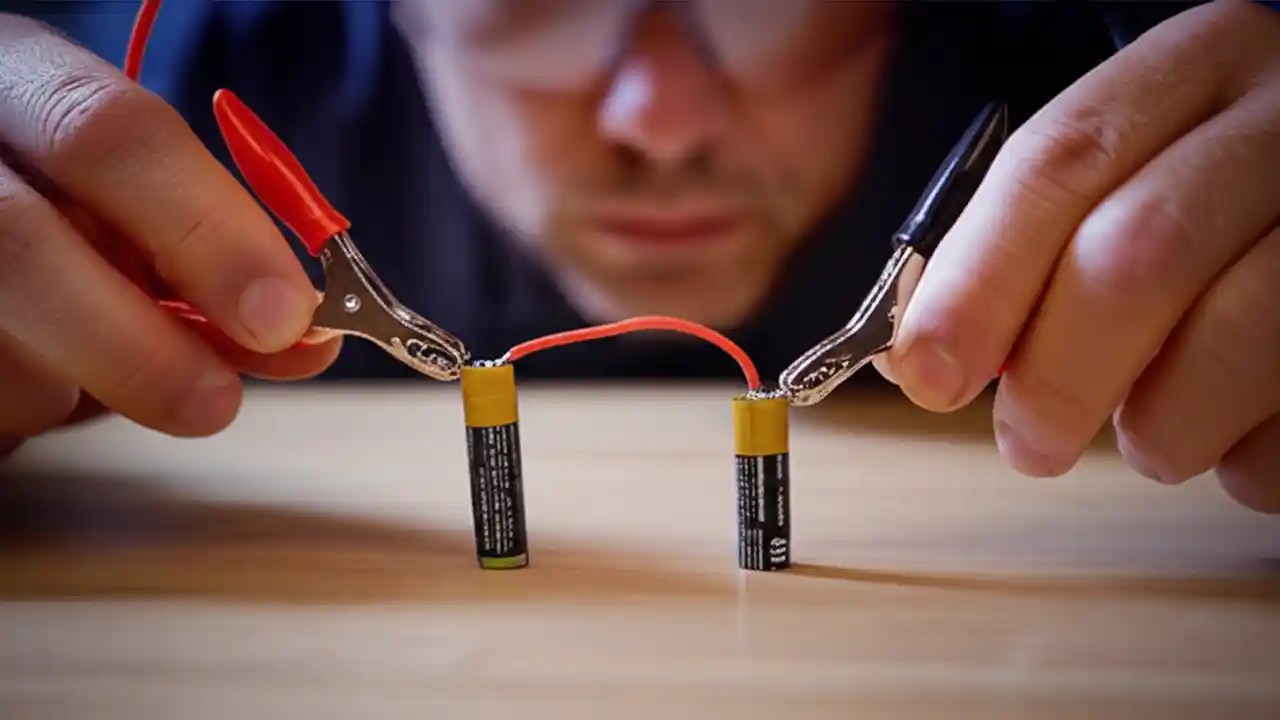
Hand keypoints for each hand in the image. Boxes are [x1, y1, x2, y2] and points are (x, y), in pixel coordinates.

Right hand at [0, 15, 339, 456]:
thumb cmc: (78, 220)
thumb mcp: (142, 214)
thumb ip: (215, 264)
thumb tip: (306, 340)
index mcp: (25, 85)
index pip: (112, 134)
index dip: (207, 230)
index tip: (283, 317)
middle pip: (21, 243)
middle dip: (139, 343)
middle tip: (216, 402)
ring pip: (4, 341)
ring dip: (83, 381)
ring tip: (104, 365)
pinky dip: (40, 405)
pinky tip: (47, 371)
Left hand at [878, 0, 1279, 510]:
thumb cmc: (1206, 223)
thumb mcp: (1123, 184)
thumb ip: (1022, 248)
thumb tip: (924, 356)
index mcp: (1194, 67)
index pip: (1058, 162)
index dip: (977, 282)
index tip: (927, 373)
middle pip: (1136, 253)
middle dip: (1057, 374)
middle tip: (1028, 441)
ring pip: (1231, 341)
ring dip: (1160, 428)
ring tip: (1151, 437)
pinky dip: (1243, 459)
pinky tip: (1233, 432)